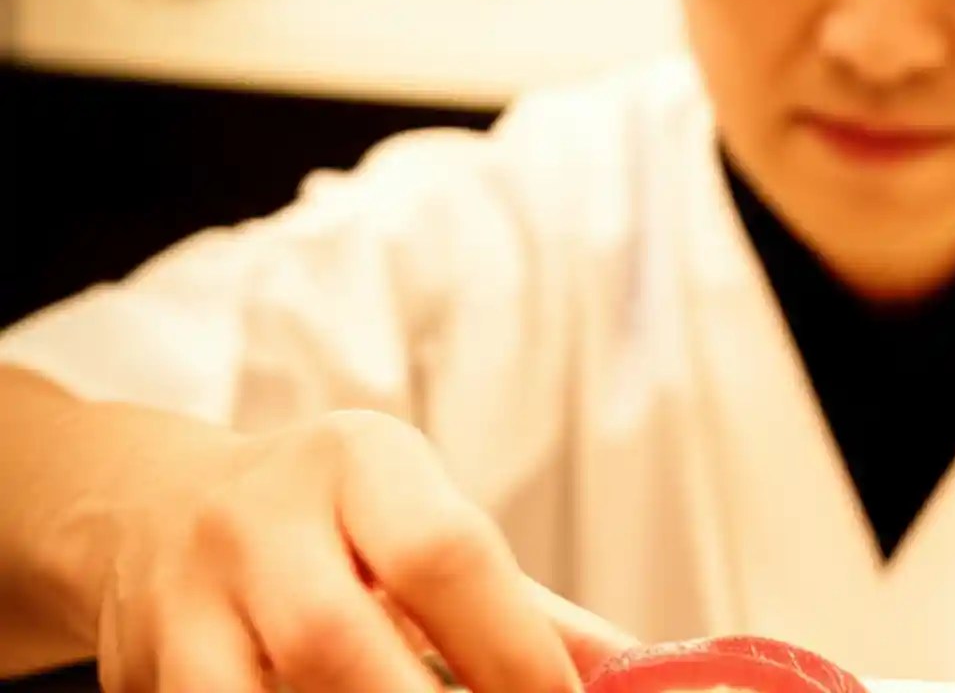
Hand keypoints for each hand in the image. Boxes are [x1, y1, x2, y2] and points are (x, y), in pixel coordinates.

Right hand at [95, 410, 633, 691]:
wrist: (156, 508)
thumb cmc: (328, 519)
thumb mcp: (422, 522)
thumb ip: (524, 608)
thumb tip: (631, 679)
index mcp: (362, 463)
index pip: (444, 555)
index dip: (515, 651)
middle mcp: (264, 518)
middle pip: (340, 643)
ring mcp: (189, 597)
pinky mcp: (144, 665)